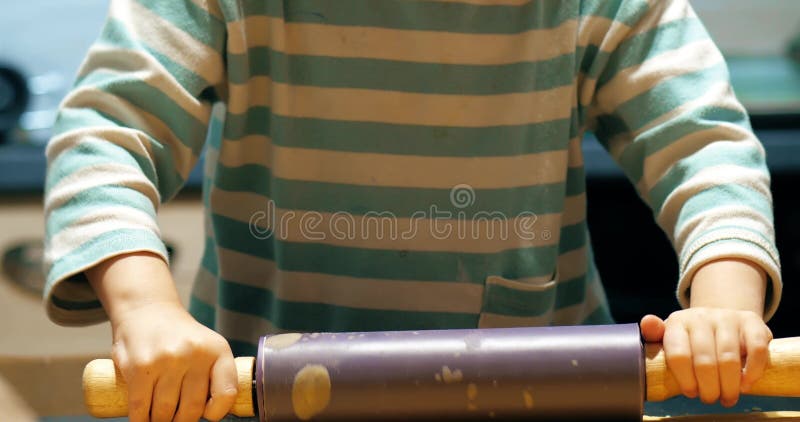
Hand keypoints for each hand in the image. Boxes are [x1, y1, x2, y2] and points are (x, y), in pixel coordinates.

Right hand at [110, 301, 237, 421]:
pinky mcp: (140, 367)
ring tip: (159, 417)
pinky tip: (142, 419)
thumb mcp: (207, 347)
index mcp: (217, 350)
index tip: (206, 414)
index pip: (225, 393)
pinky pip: (140, 407)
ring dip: (160, 421)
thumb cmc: (180, 337)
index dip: (216, 412)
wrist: (147, 309)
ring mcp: (166, 360)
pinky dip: (140, 420)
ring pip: (164, 411)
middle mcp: (194, 354)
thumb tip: (212, 413)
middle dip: (182, 421)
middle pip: (191, 409)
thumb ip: (213, 375)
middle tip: (176, 418)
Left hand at [641, 308, 772, 406]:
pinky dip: (752, 372)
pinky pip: (756, 349)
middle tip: (709, 399)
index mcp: (677, 322)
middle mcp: (701, 316)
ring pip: (729, 359)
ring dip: (729, 385)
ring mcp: (727, 317)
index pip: (678, 355)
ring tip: (727, 397)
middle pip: (705, 361)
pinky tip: (745, 384)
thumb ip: (654, 334)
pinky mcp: (752, 321)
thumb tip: (647, 323)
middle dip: (708, 388)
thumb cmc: (690, 337)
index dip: (685, 380)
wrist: (720, 320)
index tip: (690, 393)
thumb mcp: (669, 336)